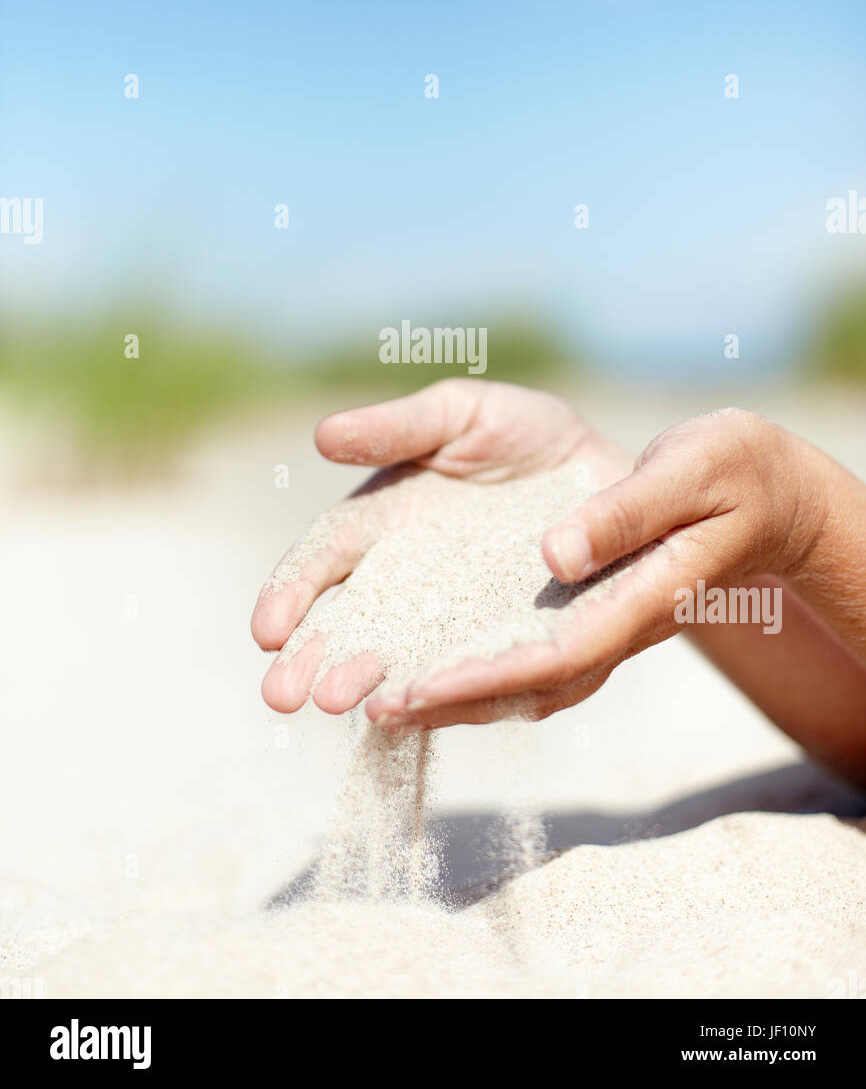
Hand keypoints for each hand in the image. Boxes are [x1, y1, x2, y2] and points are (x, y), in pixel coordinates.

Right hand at [252, 379, 628, 714]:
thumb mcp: (462, 416)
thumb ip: (397, 428)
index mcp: (382, 522)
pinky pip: (476, 672)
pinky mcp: (511, 646)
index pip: (323, 561)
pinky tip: (413, 711)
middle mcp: (409, 581)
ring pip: (404, 656)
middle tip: (283, 694)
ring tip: (342, 704)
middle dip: (316, 658)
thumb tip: (322, 436)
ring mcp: (458, 618)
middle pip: (351, 623)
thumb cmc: (530, 438)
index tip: (266, 629)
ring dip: (370, 682)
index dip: (292, 593)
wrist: (623, 478)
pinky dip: (445, 693)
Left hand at [370, 408, 824, 730]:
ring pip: (522, 683)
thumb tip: (556, 556)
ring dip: (452, 697)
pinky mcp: (588, 612)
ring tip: (377, 702)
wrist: (762, 488)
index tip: (421, 686)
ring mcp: (604, 627)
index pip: (560, 657)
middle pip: (529, 688)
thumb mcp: (691, 472)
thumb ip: (627, 512)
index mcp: (645, 599)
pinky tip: (418, 663)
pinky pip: (525, 655)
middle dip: (452, 704)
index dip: (488, 679)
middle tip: (373, 710)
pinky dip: (473, 670)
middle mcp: (617, 628)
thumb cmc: (733, 470)